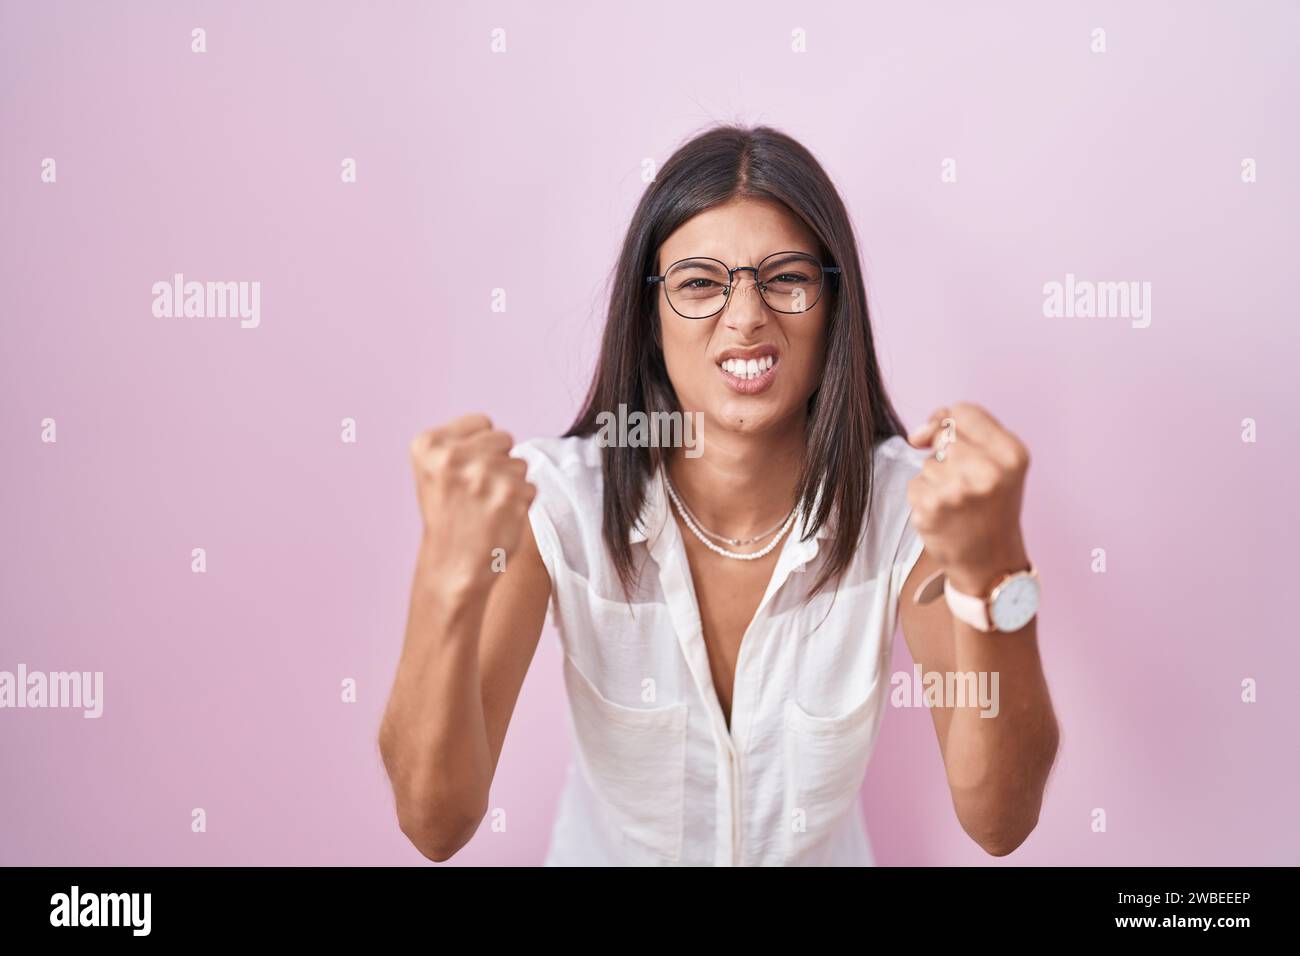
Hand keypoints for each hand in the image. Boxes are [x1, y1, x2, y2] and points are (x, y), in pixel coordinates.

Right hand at [409, 414, 535, 597]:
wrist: (452, 566)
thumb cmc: (447, 516)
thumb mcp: (433, 470)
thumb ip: (459, 442)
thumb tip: (497, 432)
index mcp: (429, 444)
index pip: (482, 421)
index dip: (479, 447)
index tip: (464, 472)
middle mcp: (454, 455)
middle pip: (504, 437)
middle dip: (497, 462)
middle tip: (477, 492)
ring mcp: (484, 474)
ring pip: (519, 463)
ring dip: (510, 483)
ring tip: (487, 506)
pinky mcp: (511, 494)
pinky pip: (531, 486)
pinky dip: (521, 502)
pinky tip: (499, 517)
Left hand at [905, 402, 1030, 595]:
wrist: (992, 563)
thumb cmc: (993, 507)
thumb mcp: (999, 464)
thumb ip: (965, 432)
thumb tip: (917, 434)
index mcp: (1011, 454)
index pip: (963, 411)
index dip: (951, 423)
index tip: (955, 443)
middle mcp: (987, 471)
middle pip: (943, 436)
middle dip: (947, 455)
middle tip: (968, 484)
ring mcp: (956, 491)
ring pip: (927, 462)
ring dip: (936, 479)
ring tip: (959, 503)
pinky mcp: (931, 509)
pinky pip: (914, 484)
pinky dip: (924, 497)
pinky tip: (945, 515)